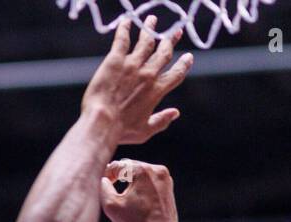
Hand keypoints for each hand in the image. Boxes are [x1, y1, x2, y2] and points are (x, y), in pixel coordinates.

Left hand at [81, 17, 192, 145]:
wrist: (102, 122)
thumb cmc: (121, 131)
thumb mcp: (145, 131)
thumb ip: (162, 121)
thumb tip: (176, 113)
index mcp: (158, 90)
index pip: (177, 73)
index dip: (184, 64)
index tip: (188, 57)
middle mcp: (148, 74)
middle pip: (164, 53)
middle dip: (171, 41)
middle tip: (176, 32)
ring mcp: (133, 65)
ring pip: (146, 41)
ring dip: (151, 29)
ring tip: (152, 20)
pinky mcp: (116, 60)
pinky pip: (122, 39)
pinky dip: (125, 28)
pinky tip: (127, 20)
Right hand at [100, 159, 179, 221]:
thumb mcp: (111, 205)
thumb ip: (103, 188)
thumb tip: (103, 179)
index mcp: (142, 170)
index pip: (118, 165)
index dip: (107, 174)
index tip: (104, 185)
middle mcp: (156, 170)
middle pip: (130, 166)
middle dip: (119, 176)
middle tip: (111, 188)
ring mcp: (164, 177)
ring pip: (141, 173)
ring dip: (131, 180)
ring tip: (124, 196)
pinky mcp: (168, 186)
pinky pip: (150, 180)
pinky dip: (142, 185)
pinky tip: (137, 199)